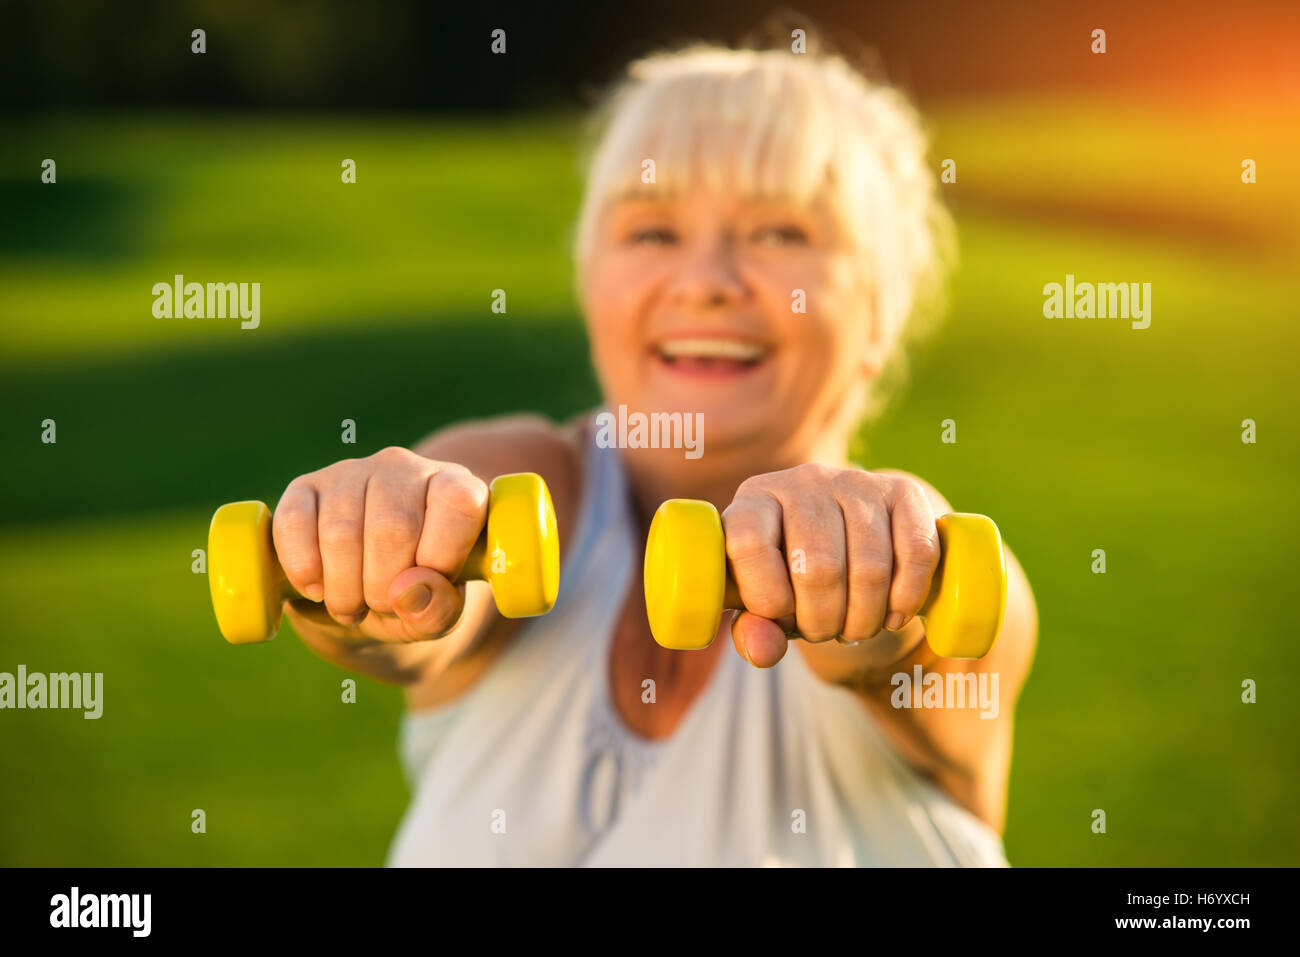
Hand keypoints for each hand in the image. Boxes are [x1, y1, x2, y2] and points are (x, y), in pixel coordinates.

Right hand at [271, 446, 489, 642]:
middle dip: (383, 587)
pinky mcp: (306, 486)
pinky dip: (303, 568)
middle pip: (393, 526)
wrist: (367, 593)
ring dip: (343, 588)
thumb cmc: (415, 596)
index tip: (425, 590)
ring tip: (352, 606)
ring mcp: (353, 472)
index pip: (458, 503)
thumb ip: (440, 609)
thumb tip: (407, 591)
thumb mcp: (439, 613)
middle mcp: (406, 469)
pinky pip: (294, 522)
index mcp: (456, 489)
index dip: (441, 557)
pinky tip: (316, 588)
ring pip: (341, 530)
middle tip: (381, 608)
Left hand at [720, 464, 940, 667]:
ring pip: (870, 568)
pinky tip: (893, 615)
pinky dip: (906, 599)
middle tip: (824, 632)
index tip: (782, 619)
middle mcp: (803, 481)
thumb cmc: (793, 575)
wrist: (848, 535)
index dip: (766, 597)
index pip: (749, 543)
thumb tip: (762, 652)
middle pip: (818, 566)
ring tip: (855, 628)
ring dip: (864, 618)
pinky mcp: (902, 490)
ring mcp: (856, 481)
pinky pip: (916, 552)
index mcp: (755, 500)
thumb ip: (752, 630)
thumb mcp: (762, 601)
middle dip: (823, 620)